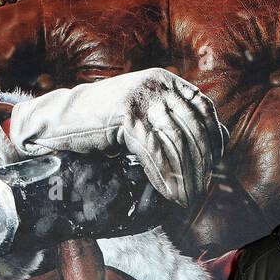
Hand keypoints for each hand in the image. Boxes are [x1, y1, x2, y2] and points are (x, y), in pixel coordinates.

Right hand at [7, 68, 228, 208]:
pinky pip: (154, 152)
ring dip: (184, 176)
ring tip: (187, 199)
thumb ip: (174, 120)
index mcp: (165, 80)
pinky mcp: (126, 116)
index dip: (213, 138)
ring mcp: (141, 98)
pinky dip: (164, 177)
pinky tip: (169, 195)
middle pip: (192, 128)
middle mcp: (157, 84)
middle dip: (200, 164)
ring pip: (176, 143)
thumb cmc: (103, 122)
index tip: (215, 164)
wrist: (60, 120)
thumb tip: (219, 136)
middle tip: (201, 190)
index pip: (202, 109)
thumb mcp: (145, 114)